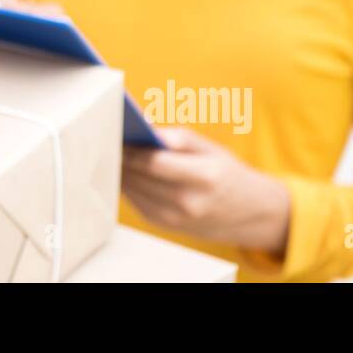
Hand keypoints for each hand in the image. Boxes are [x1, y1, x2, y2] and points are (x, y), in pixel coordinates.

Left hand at [121, 125, 290, 255]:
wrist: (247, 212)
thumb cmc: (226, 173)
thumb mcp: (210, 148)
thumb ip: (179, 137)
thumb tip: (148, 127)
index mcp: (205, 177)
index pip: (155, 163)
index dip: (131, 148)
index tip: (115, 133)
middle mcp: (189, 202)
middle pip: (140, 177)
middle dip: (120, 157)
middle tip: (105, 137)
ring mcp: (175, 218)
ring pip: (133, 190)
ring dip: (120, 171)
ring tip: (110, 150)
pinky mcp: (164, 224)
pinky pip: (135, 201)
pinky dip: (127, 184)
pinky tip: (124, 169)